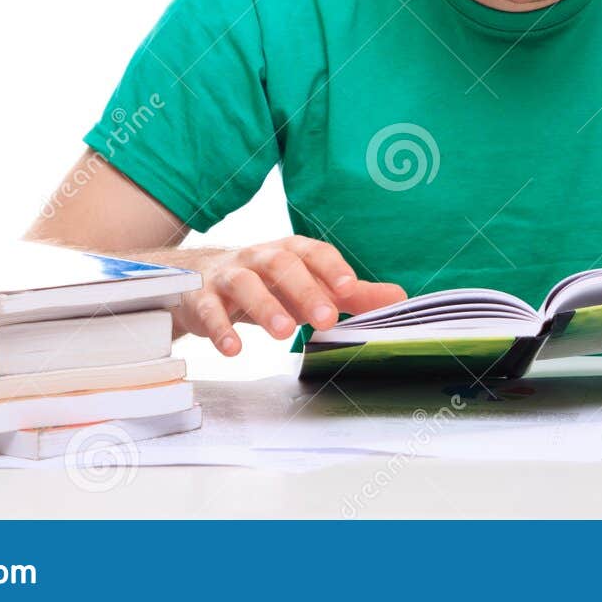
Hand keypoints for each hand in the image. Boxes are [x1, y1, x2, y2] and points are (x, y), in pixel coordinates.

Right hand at [176, 236, 405, 355]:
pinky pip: (209, 310)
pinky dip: (220, 329)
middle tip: (325, 317)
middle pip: (282, 265)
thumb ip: (353, 294)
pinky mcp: (202, 298)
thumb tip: (400, 298)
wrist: (202, 279)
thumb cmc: (270, 283)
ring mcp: (228, 275)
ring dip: (265, 307)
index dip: (333, 268)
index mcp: (290, 251)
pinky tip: (233, 350)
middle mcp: (259, 257)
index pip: (314, 252)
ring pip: (246, 284)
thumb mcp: (311, 285)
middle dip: (305, 290)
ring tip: (284, 334)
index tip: (351, 288)